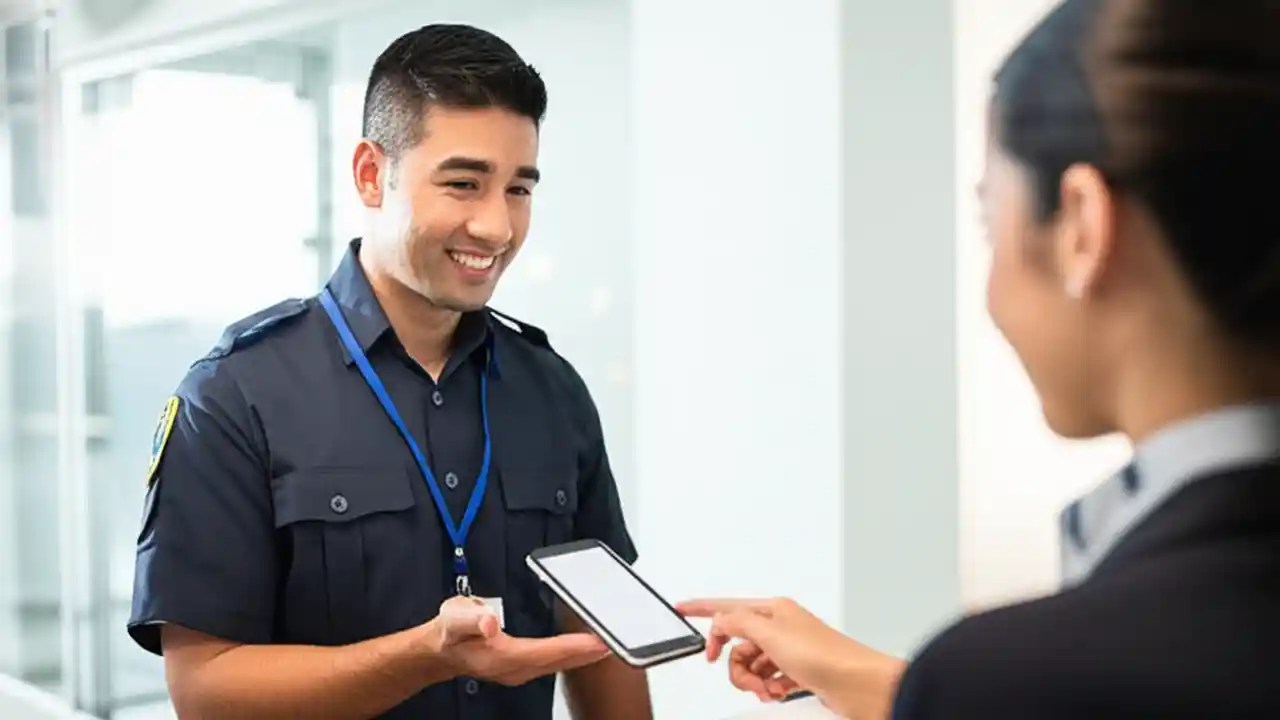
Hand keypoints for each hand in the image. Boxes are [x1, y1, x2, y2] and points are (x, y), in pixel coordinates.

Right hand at [431, 596, 610, 686]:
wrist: (441, 649)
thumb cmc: (450, 631)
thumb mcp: (455, 616)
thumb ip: (472, 617)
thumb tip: (489, 622)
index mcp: (503, 657)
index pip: (546, 652)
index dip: (573, 647)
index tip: (599, 641)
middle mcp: (516, 668)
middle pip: (559, 662)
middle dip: (588, 653)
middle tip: (617, 642)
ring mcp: (521, 670)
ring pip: (559, 665)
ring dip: (583, 656)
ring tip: (607, 644)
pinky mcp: (524, 667)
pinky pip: (554, 662)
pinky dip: (572, 654)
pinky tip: (584, 647)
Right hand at [677, 598, 905, 718]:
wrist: (858, 684)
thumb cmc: (825, 655)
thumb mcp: (771, 634)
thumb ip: (738, 623)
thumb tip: (719, 621)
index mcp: (773, 610)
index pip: (728, 606)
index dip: (701, 609)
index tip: (680, 609)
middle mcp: (780, 627)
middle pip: (737, 645)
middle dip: (737, 667)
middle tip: (750, 681)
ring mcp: (789, 650)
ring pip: (751, 665)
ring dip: (754, 681)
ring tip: (769, 691)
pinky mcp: (798, 671)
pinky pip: (768, 679)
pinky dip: (769, 688)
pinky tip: (779, 692)